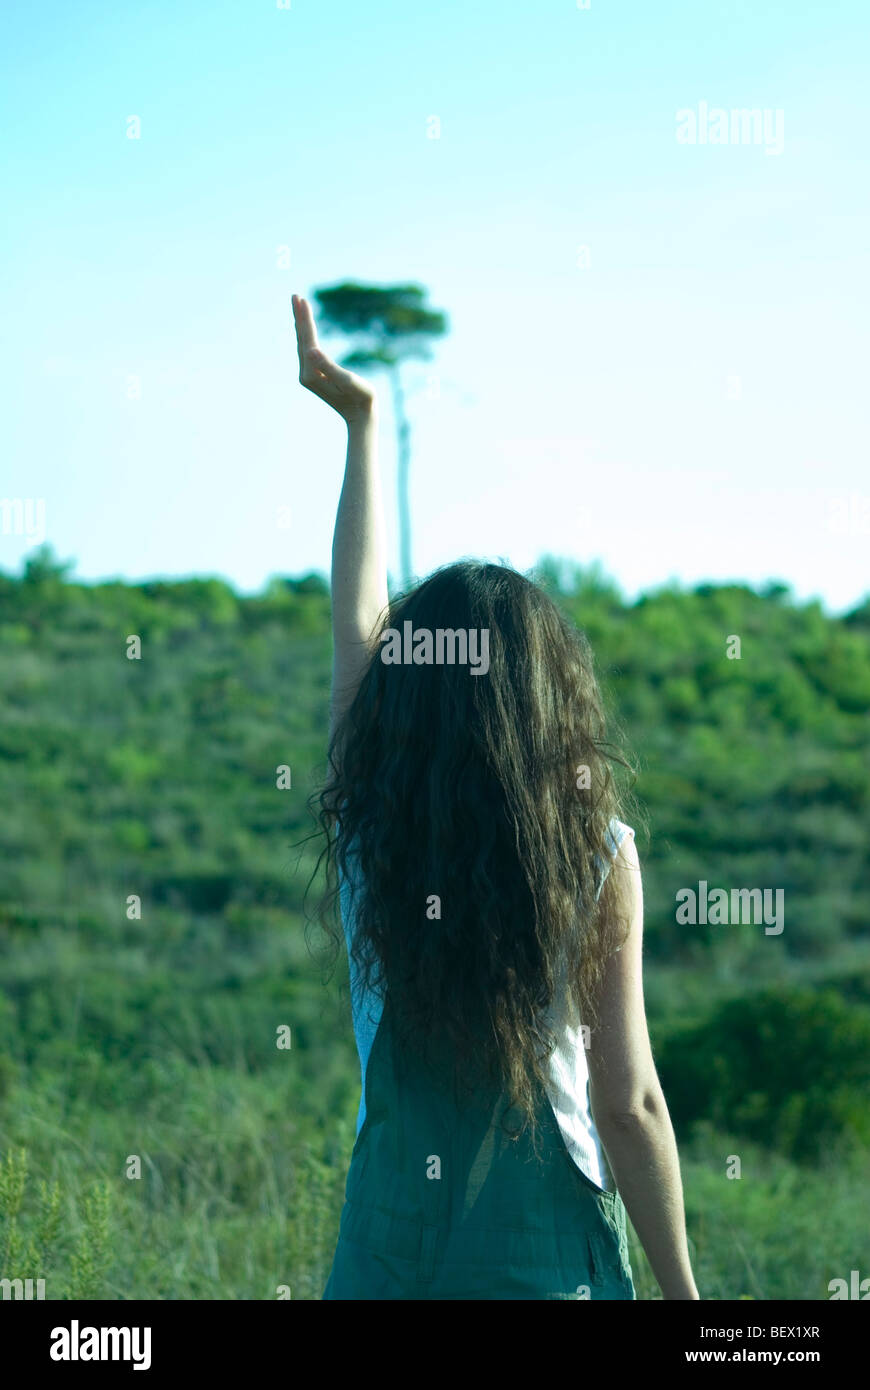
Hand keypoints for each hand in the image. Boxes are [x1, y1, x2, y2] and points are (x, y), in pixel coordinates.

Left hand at [292, 293, 376, 424]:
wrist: (361, 418)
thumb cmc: (360, 399)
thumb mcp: (348, 381)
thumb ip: (329, 366)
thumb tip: (311, 350)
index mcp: (312, 373)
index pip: (307, 340)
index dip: (305, 319)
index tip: (302, 300)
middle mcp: (306, 374)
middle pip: (301, 339)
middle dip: (299, 317)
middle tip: (295, 296)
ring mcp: (308, 376)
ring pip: (302, 344)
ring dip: (301, 325)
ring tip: (299, 306)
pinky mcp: (314, 376)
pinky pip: (306, 351)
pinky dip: (305, 336)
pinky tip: (305, 329)